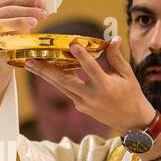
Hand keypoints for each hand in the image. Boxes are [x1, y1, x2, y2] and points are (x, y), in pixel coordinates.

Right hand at [0, 0, 48, 64]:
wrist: (5, 53)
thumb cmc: (15, 32)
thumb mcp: (21, 19)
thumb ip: (30, 11)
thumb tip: (45, 4)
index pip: (9, 0)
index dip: (27, 0)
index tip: (43, 3)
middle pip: (5, 11)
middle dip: (26, 11)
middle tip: (43, 14)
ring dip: (17, 22)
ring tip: (34, 22)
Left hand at [25, 37, 154, 136]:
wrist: (131, 122)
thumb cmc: (131, 95)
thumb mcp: (127, 75)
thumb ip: (116, 57)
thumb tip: (112, 38)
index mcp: (105, 86)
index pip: (91, 68)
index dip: (82, 56)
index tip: (72, 44)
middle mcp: (91, 96)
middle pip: (64, 81)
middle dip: (45, 70)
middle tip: (30, 59)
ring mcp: (83, 103)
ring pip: (61, 86)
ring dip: (44, 75)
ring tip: (29, 64)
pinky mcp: (79, 106)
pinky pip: (66, 90)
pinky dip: (56, 80)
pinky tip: (46, 70)